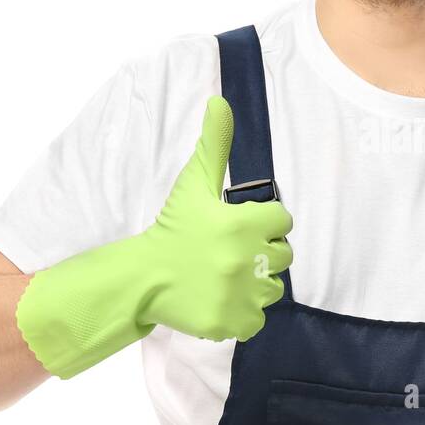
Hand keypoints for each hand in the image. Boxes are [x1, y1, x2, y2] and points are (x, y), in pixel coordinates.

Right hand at [137, 95, 293, 342]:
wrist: (141, 278)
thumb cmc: (172, 229)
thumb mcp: (193, 184)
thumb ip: (214, 144)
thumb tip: (220, 102)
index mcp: (243, 224)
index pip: (282, 221)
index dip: (265, 223)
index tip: (241, 227)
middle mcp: (248, 260)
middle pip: (283, 256)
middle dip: (262, 252)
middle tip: (231, 253)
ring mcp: (241, 294)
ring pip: (273, 287)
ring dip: (255, 282)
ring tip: (225, 275)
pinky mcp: (232, 322)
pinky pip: (258, 318)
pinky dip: (244, 312)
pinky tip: (223, 298)